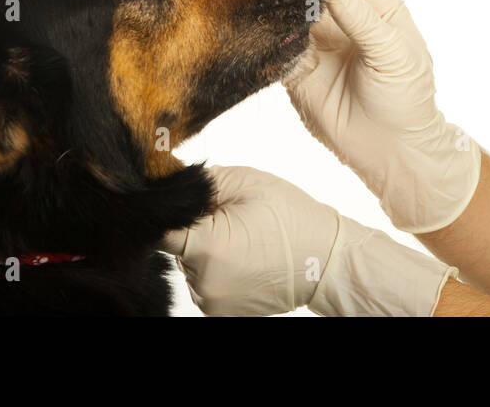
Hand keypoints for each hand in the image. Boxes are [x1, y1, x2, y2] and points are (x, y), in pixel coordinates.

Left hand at [161, 164, 456, 316]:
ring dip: (206, 249)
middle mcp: (204, 281)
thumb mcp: (247, 181)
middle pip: (177, 246)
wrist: (327, 260)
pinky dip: (217, 268)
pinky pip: (204, 282)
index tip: (191, 202)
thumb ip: (200, 179)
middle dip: (196, 227)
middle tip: (231, 216)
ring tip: (244, 238)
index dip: (174, 210)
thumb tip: (165, 176)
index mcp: (208, 247)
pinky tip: (244, 256)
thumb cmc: (292, 218)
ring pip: (190, 265)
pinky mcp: (220, 312)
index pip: (163, 228)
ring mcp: (211, 301)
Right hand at [264, 0, 481, 233]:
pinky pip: (274, 46)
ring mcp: (316, 41)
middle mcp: (341, 15)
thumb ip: (362, 18)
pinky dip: (262, 36)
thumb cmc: (407, 96)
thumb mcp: (393, 53)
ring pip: (286, 12)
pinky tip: (247, 20)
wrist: (393, 151)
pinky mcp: (294, 69)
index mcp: (372, 0)